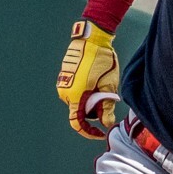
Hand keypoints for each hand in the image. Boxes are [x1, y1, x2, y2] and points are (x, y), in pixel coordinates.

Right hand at [56, 20, 119, 138]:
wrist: (91, 39)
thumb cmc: (102, 60)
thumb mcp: (109, 85)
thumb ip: (106, 106)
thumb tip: (107, 123)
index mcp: (75, 95)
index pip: (77, 123)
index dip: (89, 132)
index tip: (100, 134)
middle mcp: (65, 92)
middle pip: (80, 112)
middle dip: (94, 110)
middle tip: (108, 97)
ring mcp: (63, 84)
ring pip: (78, 102)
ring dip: (91, 100)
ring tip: (102, 84)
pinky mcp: (64, 78)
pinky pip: (75, 92)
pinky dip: (86, 92)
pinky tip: (95, 80)